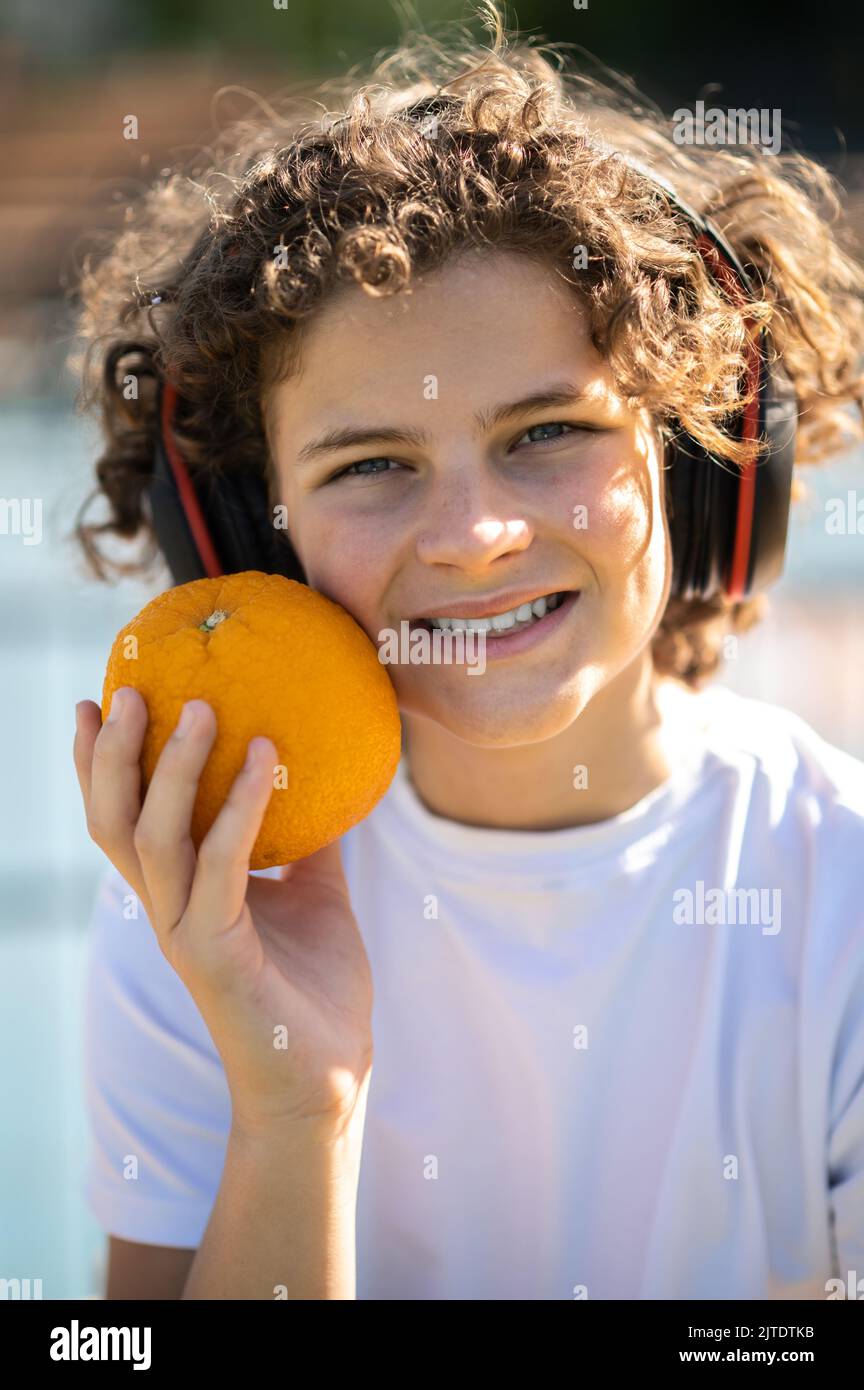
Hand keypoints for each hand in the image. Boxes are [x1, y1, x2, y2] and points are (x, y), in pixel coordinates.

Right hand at [73, 687, 373, 1137]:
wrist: (325, 1078)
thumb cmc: (314, 988)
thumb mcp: (315, 894)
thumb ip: (308, 840)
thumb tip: (325, 776)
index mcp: (180, 895)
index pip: (121, 820)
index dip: (100, 764)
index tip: (96, 700)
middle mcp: (168, 910)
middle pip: (113, 821)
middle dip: (111, 754)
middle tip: (126, 687)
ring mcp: (185, 933)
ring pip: (152, 838)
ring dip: (173, 767)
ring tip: (199, 706)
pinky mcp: (217, 954)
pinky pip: (223, 866)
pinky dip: (239, 807)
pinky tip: (265, 757)